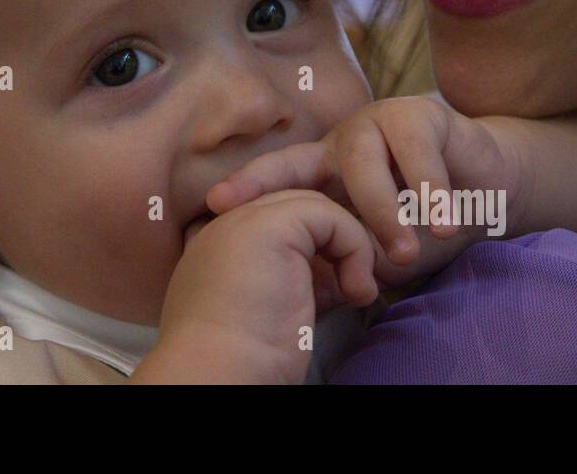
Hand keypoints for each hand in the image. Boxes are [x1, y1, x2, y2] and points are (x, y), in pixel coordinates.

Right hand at [130, 190, 377, 384]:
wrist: (220, 373)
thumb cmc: (244, 360)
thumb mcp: (272, 310)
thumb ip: (293, 282)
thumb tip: (336, 277)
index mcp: (218, 244)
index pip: (276, 219)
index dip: (313, 247)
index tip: (339, 288)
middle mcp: (227, 222)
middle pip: (296, 204)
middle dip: (335, 237)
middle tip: (358, 282)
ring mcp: (244, 217)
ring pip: (315, 205)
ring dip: (349, 246)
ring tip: (359, 292)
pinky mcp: (270, 225)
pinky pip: (329, 216)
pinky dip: (355, 248)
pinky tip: (356, 291)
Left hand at [205, 97, 524, 287]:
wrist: (487, 192)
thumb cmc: (424, 224)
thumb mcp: (382, 247)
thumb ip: (356, 256)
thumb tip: (328, 283)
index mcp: (323, 169)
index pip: (278, 175)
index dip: (248, 187)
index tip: (215, 204)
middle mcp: (343, 140)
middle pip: (317, 170)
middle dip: (328, 214)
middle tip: (352, 255)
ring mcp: (379, 122)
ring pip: (365, 161)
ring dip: (386, 210)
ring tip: (407, 250)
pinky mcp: (421, 115)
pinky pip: (417, 152)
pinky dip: (431, 192)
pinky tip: (445, 223)